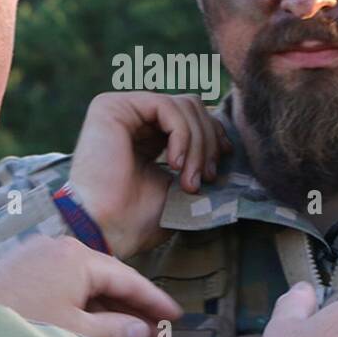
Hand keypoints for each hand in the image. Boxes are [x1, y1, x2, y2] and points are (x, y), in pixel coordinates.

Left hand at [0, 236, 182, 336]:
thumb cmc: (22, 327)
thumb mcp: (77, 334)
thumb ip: (116, 330)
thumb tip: (143, 329)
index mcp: (78, 257)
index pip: (128, 278)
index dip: (154, 300)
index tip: (177, 316)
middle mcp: (58, 248)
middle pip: (106, 279)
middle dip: (130, 309)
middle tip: (155, 334)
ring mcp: (35, 256)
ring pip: (83, 284)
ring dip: (105, 311)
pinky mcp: (18, 269)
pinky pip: (61, 285)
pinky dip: (79, 306)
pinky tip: (88, 330)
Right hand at [68, 92, 230, 258]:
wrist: (107, 230)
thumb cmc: (138, 218)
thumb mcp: (180, 185)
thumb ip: (198, 160)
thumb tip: (230, 145)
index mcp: (146, 134)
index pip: (191, 115)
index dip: (214, 134)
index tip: (223, 160)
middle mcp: (132, 117)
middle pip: (192, 106)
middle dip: (208, 142)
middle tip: (206, 178)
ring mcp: (120, 109)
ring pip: (183, 106)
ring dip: (197, 144)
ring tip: (189, 180)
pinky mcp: (111, 106)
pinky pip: (166, 106)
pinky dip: (182, 135)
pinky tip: (175, 164)